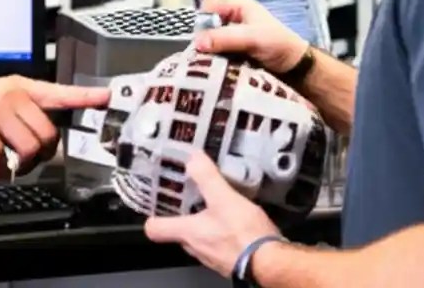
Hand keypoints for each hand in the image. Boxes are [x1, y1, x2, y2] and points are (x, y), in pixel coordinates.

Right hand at [0, 76, 109, 181]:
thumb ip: (20, 113)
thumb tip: (43, 137)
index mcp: (19, 87)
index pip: (59, 92)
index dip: (85, 96)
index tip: (106, 97)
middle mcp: (12, 94)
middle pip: (48, 133)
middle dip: (40, 156)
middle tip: (24, 162)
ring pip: (30, 147)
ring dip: (21, 166)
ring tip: (8, 167)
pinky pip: (1, 158)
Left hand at [144, 152, 282, 276]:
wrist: (271, 263)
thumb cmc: (244, 235)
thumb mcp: (223, 198)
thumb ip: (206, 177)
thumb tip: (193, 159)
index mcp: (187, 232)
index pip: (154, 229)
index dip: (153, 217)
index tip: (156, 206)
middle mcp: (196, 248)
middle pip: (179, 233)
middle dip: (184, 216)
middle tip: (191, 199)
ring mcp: (212, 257)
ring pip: (201, 239)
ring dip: (206, 226)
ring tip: (217, 208)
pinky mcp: (231, 260)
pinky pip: (220, 245)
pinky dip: (224, 235)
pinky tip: (237, 224)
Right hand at [194, 0, 310, 73]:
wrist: (295, 67)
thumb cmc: (277, 44)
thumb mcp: (251, 37)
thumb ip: (225, 38)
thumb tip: (197, 42)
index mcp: (238, 6)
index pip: (209, 5)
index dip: (203, 19)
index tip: (202, 38)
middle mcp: (232, 18)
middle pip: (206, 24)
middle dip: (203, 39)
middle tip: (202, 54)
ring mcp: (232, 36)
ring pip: (209, 41)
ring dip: (208, 52)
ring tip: (206, 65)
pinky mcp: (232, 52)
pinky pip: (216, 53)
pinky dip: (214, 61)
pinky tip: (213, 70)